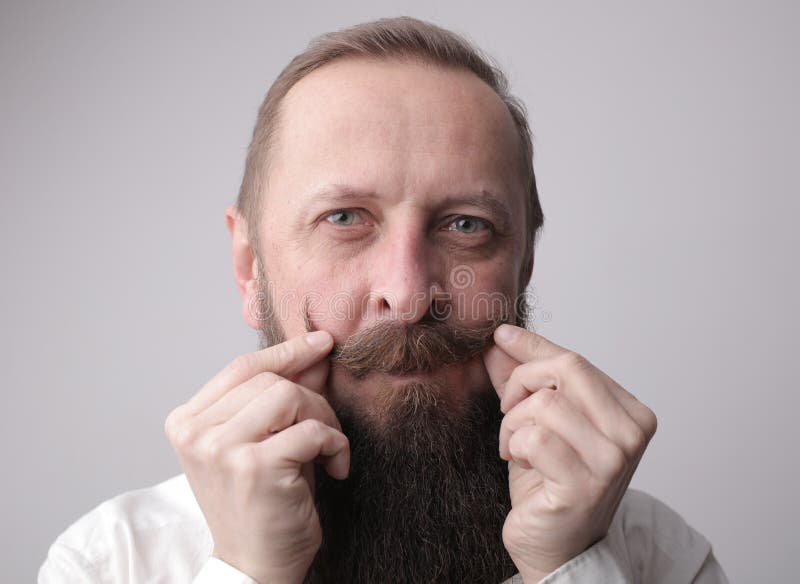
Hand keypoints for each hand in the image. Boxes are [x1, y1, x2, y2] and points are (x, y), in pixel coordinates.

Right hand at [164, 331, 348, 583]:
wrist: (255, 567)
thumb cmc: (260, 504)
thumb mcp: (264, 441)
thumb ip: (283, 395)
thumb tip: (316, 351)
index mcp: (186, 422)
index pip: (241, 367)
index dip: (285, 351)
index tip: (320, 343)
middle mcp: (196, 433)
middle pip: (269, 379)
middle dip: (311, 399)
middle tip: (326, 433)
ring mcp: (221, 449)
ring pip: (290, 396)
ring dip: (323, 419)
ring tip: (328, 449)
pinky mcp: (255, 467)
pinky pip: (313, 430)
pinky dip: (336, 445)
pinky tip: (335, 468)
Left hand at [483, 324, 657, 582]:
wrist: (556, 548)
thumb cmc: (549, 485)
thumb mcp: (535, 422)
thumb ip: (524, 382)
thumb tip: (501, 342)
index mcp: (630, 412)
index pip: (575, 361)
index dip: (533, 346)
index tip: (501, 334)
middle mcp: (631, 433)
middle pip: (567, 369)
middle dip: (522, 382)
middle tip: (507, 409)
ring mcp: (613, 460)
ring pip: (545, 404)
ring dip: (513, 423)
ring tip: (514, 446)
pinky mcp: (586, 484)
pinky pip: (535, 438)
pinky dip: (515, 446)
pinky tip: (520, 462)